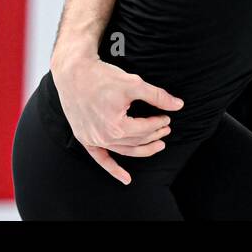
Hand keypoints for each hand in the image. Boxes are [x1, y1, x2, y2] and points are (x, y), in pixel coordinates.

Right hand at [51, 54, 183, 184]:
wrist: (73, 72)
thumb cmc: (102, 77)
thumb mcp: (134, 84)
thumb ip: (157, 96)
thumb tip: (178, 105)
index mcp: (116, 126)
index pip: (145, 129)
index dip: (159, 123)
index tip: (167, 117)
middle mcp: (103, 137)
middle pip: (135, 141)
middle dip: (153, 136)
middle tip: (166, 129)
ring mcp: (92, 139)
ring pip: (123, 150)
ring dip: (141, 150)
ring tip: (157, 145)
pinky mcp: (84, 137)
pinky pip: (100, 158)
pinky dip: (112, 168)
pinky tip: (126, 179)